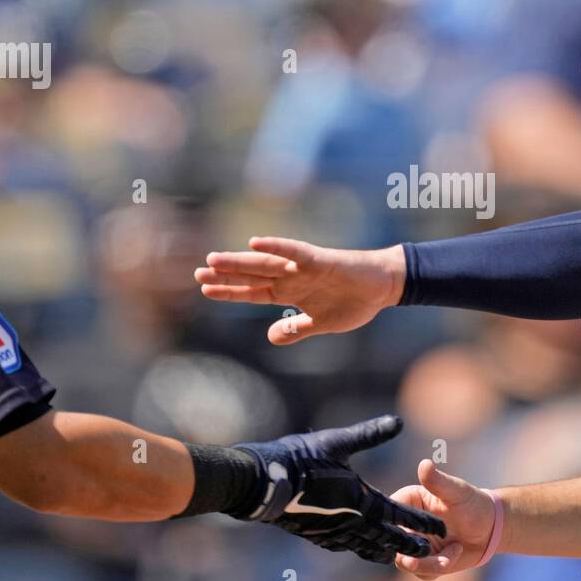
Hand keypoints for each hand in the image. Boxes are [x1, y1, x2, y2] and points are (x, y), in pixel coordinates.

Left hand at [195, 238, 404, 344]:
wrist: (383, 288)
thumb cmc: (355, 302)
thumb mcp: (321, 324)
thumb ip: (296, 328)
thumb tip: (271, 336)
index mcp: (291, 293)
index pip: (253, 292)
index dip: (230, 291)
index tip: (205, 290)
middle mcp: (292, 278)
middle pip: (252, 276)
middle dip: (226, 276)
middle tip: (197, 274)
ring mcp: (304, 268)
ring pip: (266, 264)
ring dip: (240, 262)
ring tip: (213, 260)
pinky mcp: (320, 260)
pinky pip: (294, 252)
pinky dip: (276, 247)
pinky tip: (255, 244)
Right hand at [235, 415, 445, 564]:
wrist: (261, 483)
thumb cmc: (299, 458)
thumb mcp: (337, 442)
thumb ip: (370, 434)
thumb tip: (399, 422)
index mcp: (361, 499)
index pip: (399, 514)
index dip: (421, 521)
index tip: (442, 528)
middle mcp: (350, 521)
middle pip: (387, 537)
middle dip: (408, 543)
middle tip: (430, 552)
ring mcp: (332, 532)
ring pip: (364, 546)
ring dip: (382, 549)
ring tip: (395, 556)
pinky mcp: (315, 535)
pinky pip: (342, 546)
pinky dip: (355, 547)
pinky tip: (354, 546)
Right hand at [390, 459, 500, 579]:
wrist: (491, 527)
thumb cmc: (472, 502)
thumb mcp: (457, 491)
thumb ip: (438, 481)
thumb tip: (425, 464)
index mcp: (409, 502)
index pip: (389, 512)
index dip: (388, 524)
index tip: (399, 533)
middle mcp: (408, 525)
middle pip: (393, 542)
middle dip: (404, 553)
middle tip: (413, 561)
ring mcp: (416, 544)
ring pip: (406, 561)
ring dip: (425, 564)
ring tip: (445, 561)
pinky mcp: (426, 561)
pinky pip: (423, 572)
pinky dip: (438, 567)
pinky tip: (456, 551)